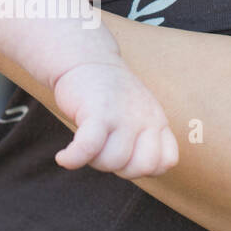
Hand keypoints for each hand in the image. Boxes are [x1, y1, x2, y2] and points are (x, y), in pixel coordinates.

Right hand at [51, 61, 179, 178]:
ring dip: (92, 161)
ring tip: (84, 146)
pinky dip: (73, 158)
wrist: (85, 59)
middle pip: (138, 167)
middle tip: (103, 151)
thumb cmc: (110, 95)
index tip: (125, 156)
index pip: (167, 161)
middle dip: (117, 168)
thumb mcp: (139, 114)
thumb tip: (139, 171)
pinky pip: (88, 148)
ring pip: (112, 161)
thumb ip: (146, 141)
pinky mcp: (97, 111)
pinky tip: (63, 158)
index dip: (145, 169)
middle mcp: (144, 118)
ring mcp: (122, 115)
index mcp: (157, 120)